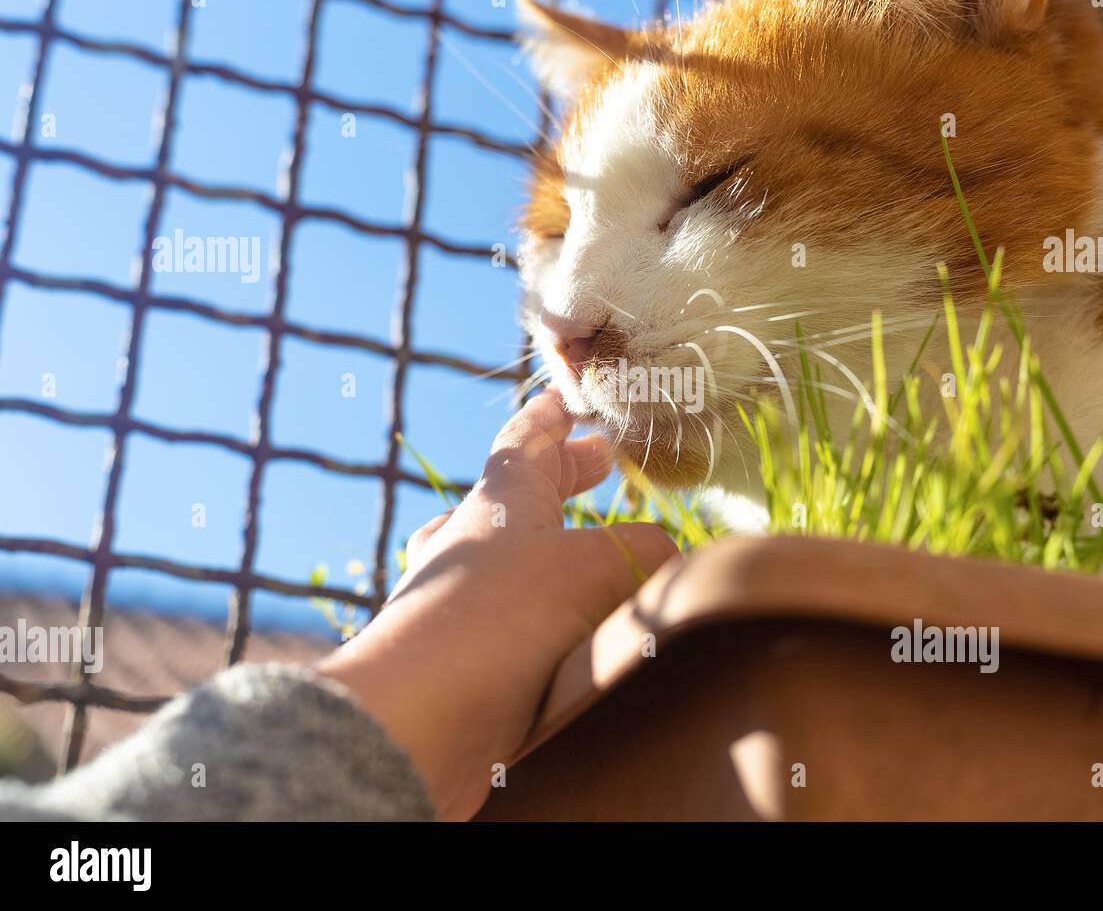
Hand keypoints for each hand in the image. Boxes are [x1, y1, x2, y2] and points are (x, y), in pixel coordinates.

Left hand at [316, 388, 678, 819]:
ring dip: (554, 552)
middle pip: (519, 496)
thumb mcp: (595, 567)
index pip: (526, 440)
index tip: (568, 399)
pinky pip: (510, 626)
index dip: (552, 415)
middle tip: (603, 466)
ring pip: (509, 561)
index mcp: (499, 500)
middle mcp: (470, 544)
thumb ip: (645, 553)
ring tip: (598, 559)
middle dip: (566, 477)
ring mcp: (459, 606)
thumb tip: (665, 559)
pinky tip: (577, 642)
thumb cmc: (500, 619)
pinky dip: (548, 622)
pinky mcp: (460, 666)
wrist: (418, 722)